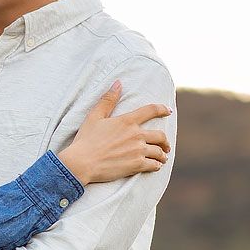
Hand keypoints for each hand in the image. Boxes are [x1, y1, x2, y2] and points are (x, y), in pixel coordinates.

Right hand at [57, 81, 171, 185]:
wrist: (82, 163)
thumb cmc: (86, 140)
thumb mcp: (94, 116)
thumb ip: (108, 100)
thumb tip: (118, 83)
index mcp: (127, 121)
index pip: (150, 110)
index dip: (161, 109)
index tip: (168, 111)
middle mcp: (136, 135)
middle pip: (160, 135)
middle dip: (165, 141)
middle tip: (165, 145)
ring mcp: (138, 150)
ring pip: (159, 152)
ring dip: (162, 155)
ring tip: (162, 158)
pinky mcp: (136, 165)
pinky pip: (154, 165)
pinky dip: (156, 166)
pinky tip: (155, 166)